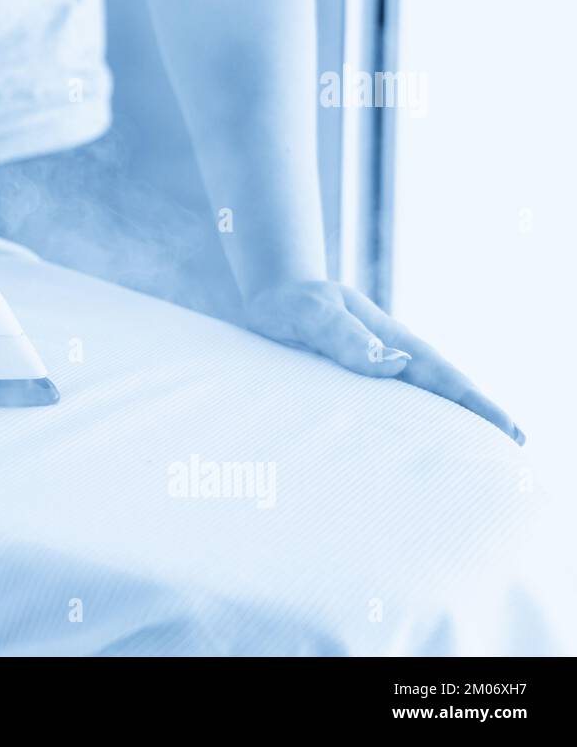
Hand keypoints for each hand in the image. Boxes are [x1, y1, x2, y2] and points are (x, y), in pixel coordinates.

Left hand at [244, 279, 521, 444]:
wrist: (267, 299)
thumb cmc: (292, 302)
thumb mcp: (312, 310)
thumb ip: (344, 334)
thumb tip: (397, 365)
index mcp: (390, 341)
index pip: (442, 376)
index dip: (477, 405)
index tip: (510, 433)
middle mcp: (387, 362)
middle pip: (437, 399)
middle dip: (471, 429)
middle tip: (505, 467)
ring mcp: (369, 380)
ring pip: (411, 413)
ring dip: (436, 440)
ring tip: (462, 477)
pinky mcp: (346, 393)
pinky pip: (377, 420)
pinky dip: (394, 442)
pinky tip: (398, 468)